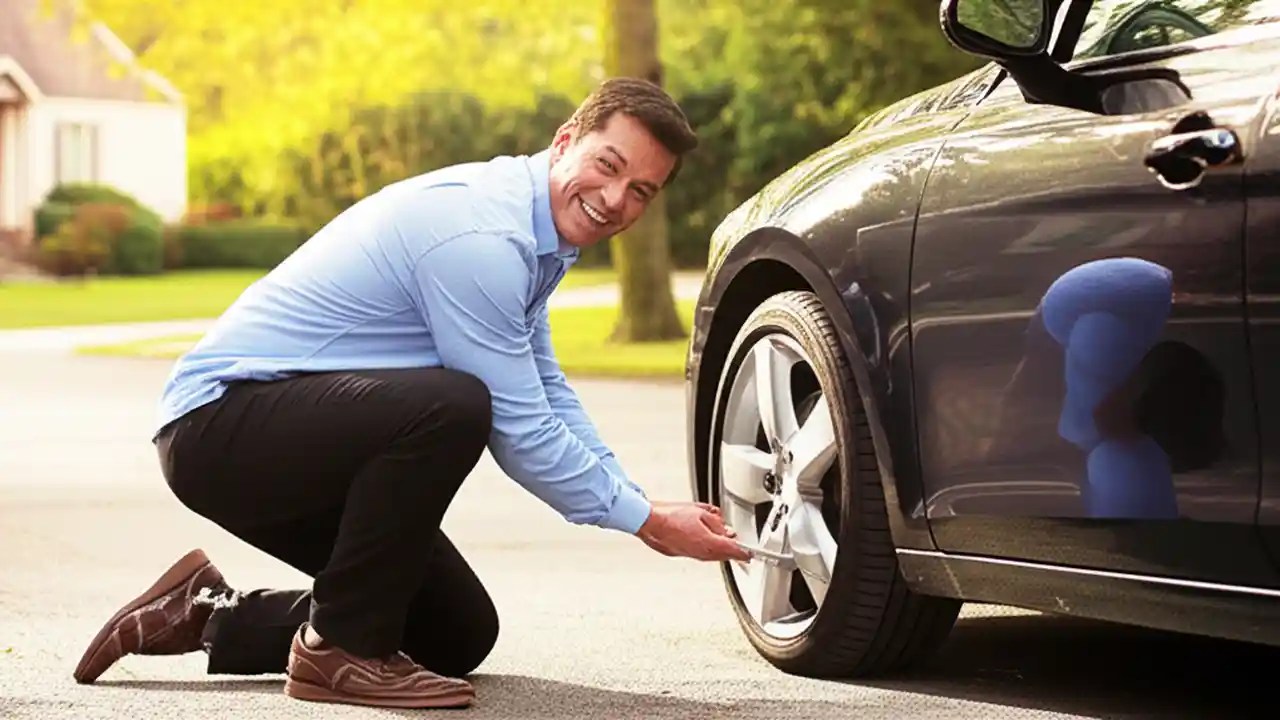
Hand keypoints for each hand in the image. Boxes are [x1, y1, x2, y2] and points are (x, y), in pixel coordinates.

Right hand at [636, 500, 751, 561]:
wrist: (650, 524)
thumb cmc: (671, 517)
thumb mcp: (701, 512)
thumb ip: (716, 521)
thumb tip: (723, 527)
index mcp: (710, 544)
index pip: (734, 551)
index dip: (745, 552)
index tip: (750, 554)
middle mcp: (703, 553)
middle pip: (723, 554)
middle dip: (730, 546)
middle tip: (733, 538)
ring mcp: (692, 555)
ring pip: (712, 554)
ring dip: (716, 545)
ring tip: (715, 532)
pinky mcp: (683, 553)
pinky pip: (700, 552)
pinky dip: (704, 545)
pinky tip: (700, 534)